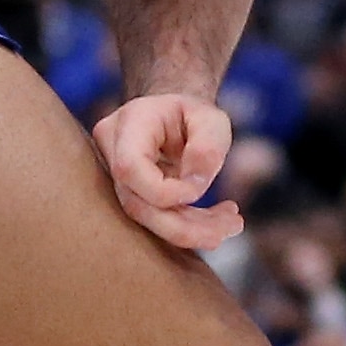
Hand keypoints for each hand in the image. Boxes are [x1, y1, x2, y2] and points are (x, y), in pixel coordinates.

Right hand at [95, 90, 241, 250]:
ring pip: (146, 219)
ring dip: (192, 230)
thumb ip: (207, 147)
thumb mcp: (211, 120)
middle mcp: (112, 151)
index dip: (166, 191)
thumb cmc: (193, 114)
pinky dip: (188, 226)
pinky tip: (219, 223)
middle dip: (186, 226)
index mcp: (129, 123)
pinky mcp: (129, 197)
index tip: (202, 189)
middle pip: (136, 204)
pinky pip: (155, 220)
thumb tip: (195, 185)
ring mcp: (114, 177)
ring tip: (232, 224)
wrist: (173, 117)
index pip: (131, 168)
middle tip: (233, 226)